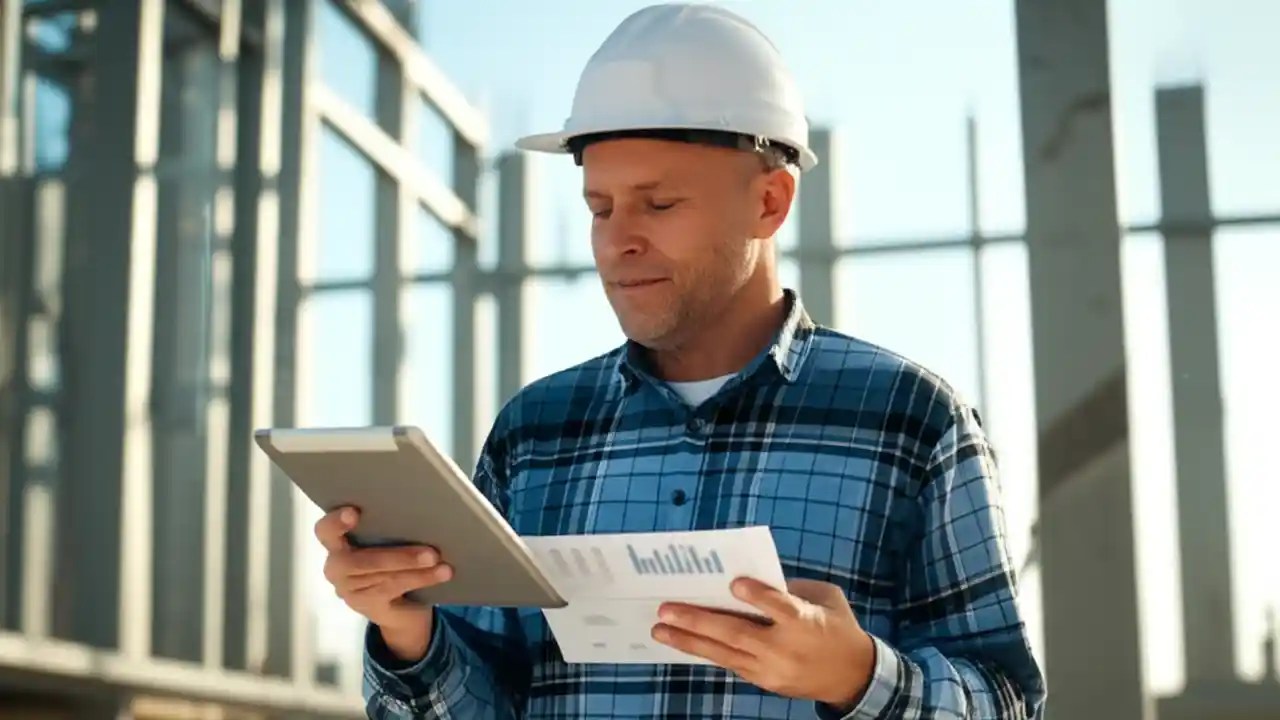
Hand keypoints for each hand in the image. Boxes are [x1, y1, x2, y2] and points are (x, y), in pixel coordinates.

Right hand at [315, 506, 453, 660]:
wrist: (398, 605)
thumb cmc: (391, 557)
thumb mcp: (387, 540)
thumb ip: (389, 528)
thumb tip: (423, 513)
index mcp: (336, 542)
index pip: (326, 530)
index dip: (336, 522)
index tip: (354, 513)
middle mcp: (336, 566)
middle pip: (361, 561)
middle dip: (399, 557)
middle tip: (431, 552)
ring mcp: (348, 589)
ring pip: (383, 577)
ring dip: (415, 570)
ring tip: (440, 562)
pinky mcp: (365, 604)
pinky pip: (392, 590)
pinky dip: (419, 580)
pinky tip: (440, 574)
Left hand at [652, 577, 875, 708]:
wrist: (852, 676)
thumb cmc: (837, 627)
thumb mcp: (825, 598)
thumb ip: (791, 589)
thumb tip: (751, 580)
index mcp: (806, 622)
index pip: (780, 608)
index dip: (758, 597)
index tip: (734, 583)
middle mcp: (785, 648)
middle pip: (738, 633)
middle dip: (699, 621)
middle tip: (666, 608)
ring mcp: (771, 669)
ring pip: (725, 653)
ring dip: (689, 641)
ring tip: (660, 629)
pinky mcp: (763, 681)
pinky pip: (729, 663)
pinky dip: (705, 652)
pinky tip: (683, 642)